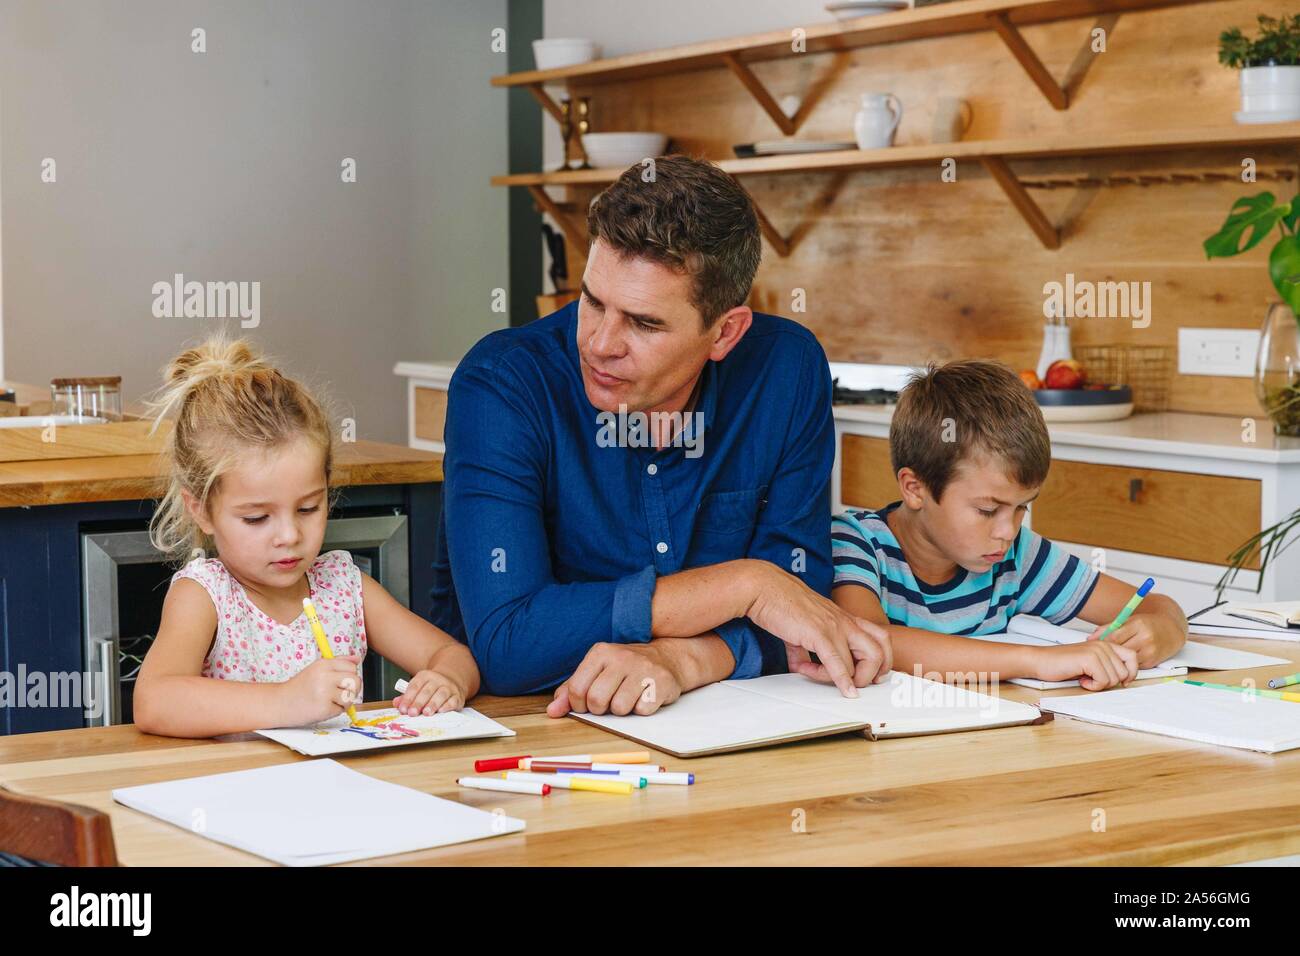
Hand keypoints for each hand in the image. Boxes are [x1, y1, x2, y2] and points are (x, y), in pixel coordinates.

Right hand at [279, 655, 362, 724]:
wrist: (280, 703)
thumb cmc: (299, 687)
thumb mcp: (316, 669)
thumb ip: (338, 662)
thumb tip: (357, 659)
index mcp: (324, 664)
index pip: (352, 667)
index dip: (350, 675)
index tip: (342, 681)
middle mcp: (325, 677)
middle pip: (355, 681)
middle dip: (352, 689)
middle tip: (341, 693)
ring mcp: (324, 693)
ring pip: (350, 697)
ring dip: (344, 702)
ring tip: (330, 701)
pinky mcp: (324, 708)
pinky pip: (341, 710)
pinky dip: (334, 711)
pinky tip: (322, 708)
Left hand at [394, 670, 465, 714]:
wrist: (451, 680)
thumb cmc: (430, 688)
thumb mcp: (418, 688)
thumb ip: (406, 696)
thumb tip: (397, 703)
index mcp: (425, 676)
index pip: (415, 687)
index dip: (408, 698)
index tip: (403, 709)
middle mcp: (437, 680)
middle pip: (427, 691)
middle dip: (419, 702)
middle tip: (412, 713)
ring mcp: (449, 687)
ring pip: (441, 694)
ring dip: (433, 704)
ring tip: (426, 713)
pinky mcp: (457, 696)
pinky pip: (453, 700)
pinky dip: (447, 706)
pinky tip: (441, 711)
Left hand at [547, 643, 682, 717]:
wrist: (667, 659)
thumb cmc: (624, 669)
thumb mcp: (596, 672)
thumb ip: (571, 690)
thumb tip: (552, 711)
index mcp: (600, 652)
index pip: (576, 689)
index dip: (578, 704)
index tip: (588, 703)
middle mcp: (621, 657)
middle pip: (596, 700)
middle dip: (600, 709)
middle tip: (609, 701)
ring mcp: (642, 669)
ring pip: (619, 708)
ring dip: (622, 711)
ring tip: (629, 697)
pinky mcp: (661, 683)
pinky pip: (642, 711)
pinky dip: (642, 710)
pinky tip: (645, 697)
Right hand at [746, 562, 891, 696]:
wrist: (764, 588)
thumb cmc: (780, 603)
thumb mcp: (801, 628)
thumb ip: (805, 650)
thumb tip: (801, 667)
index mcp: (844, 618)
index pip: (880, 638)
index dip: (880, 662)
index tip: (869, 677)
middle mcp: (846, 622)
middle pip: (880, 651)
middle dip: (873, 674)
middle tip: (856, 685)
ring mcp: (835, 627)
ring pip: (864, 662)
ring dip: (848, 680)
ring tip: (823, 678)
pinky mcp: (820, 634)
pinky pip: (839, 664)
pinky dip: (844, 682)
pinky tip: (844, 691)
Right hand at [1034, 642, 1138, 690]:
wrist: (1041, 661)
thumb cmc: (1063, 664)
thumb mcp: (1090, 662)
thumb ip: (1108, 665)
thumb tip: (1126, 678)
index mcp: (1105, 643)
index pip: (1133, 657)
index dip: (1131, 673)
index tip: (1122, 682)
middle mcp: (1103, 645)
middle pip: (1125, 672)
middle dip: (1110, 682)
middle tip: (1094, 679)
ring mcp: (1097, 651)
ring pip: (1114, 679)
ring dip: (1099, 685)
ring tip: (1085, 678)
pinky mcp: (1089, 659)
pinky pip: (1103, 681)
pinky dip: (1092, 686)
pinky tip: (1081, 680)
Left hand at [1087, 612, 1183, 667]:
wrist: (1172, 630)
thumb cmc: (1148, 623)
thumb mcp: (1129, 620)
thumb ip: (1109, 628)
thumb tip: (1090, 638)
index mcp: (1137, 624)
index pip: (1113, 636)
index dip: (1101, 643)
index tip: (1094, 646)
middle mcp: (1145, 637)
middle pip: (1119, 649)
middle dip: (1107, 653)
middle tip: (1098, 655)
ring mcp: (1150, 651)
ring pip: (1125, 660)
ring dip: (1116, 661)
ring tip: (1108, 659)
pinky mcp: (1153, 662)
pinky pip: (1134, 666)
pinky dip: (1126, 664)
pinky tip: (1122, 662)